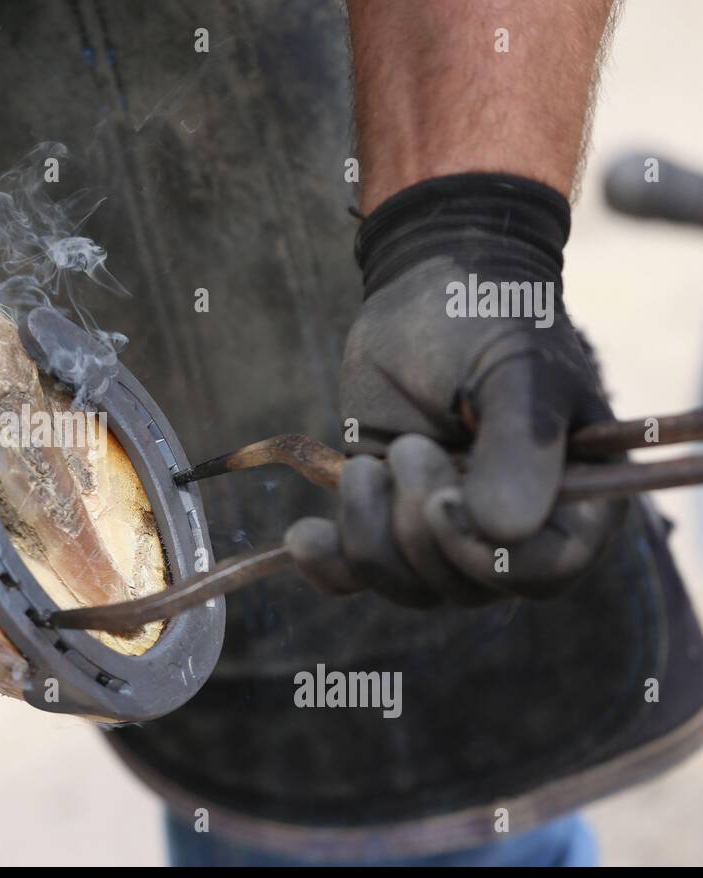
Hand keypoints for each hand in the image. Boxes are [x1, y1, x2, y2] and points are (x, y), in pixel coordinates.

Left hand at [286, 174, 625, 605]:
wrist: (425, 288)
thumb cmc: (487, 318)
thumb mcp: (514, 370)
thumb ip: (519, 444)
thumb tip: (502, 532)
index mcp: (574, 497)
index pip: (540, 572)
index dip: (484, 555)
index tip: (441, 502)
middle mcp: (515, 527)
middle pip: (464, 585)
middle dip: (420, 526)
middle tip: (411, 446)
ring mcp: (449, 529)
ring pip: (408, 586)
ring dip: (372, 530)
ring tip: (370, 462)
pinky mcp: (387, 518)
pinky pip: (357, 575)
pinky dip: (328, 563)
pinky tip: (305, 535)